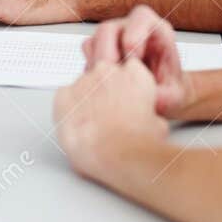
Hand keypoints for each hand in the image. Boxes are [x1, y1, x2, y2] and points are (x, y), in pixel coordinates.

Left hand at [54, 58, 166, 180]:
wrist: (117, 152)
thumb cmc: (138, 141)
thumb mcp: (158, 124)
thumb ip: (148, 113)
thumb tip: (146, 121)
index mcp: (134, 74)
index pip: (127, 69)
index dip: (125, 87)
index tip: (124, 101)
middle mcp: (108, 71)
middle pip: (102, 76)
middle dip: (103, 94)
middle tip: (107, 117)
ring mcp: (84, 81)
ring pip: (82, 88)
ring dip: (85, 103)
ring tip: (91, 127)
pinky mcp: (64, 95)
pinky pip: (63, 98)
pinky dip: (67, 110)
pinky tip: (77, 126)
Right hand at [84, 6, 190, 117]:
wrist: (161, 95)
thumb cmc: (169, 89)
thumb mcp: (175, 96)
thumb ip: (165, 96)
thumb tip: (149, 98)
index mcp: (156, 30)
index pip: (141, 17)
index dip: (135, 36)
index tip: (135, 60)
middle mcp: (131, 30)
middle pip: (108, 28)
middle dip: (107, 53)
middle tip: (113, 75)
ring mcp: (113, 39)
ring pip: (93, 41)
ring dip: (97, 64)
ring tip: (108, 84)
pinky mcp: (99, 52)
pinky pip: (87, 55)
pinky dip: (91, 71)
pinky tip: (104, 85)